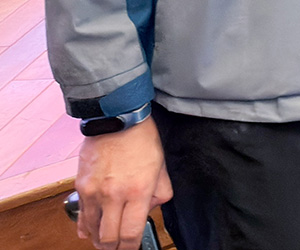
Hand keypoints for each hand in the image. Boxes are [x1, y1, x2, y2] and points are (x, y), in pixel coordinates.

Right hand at [75, 120, 171, 249]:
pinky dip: (85, 226)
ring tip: (105, 240)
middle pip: (108, 238)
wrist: (117, 120)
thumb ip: (159, 193)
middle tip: (118, 247)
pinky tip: (89, 231)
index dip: (130, 247)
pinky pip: (81, 215)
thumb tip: (148, 210)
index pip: (130, 233)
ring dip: (99, 239)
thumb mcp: (161, 168)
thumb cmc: (141, 141)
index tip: (132, 248)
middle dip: (114, 247)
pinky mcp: (80, 186)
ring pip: (92, 229)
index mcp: (138, 191)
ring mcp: (94, 192)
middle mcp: (114, 195)